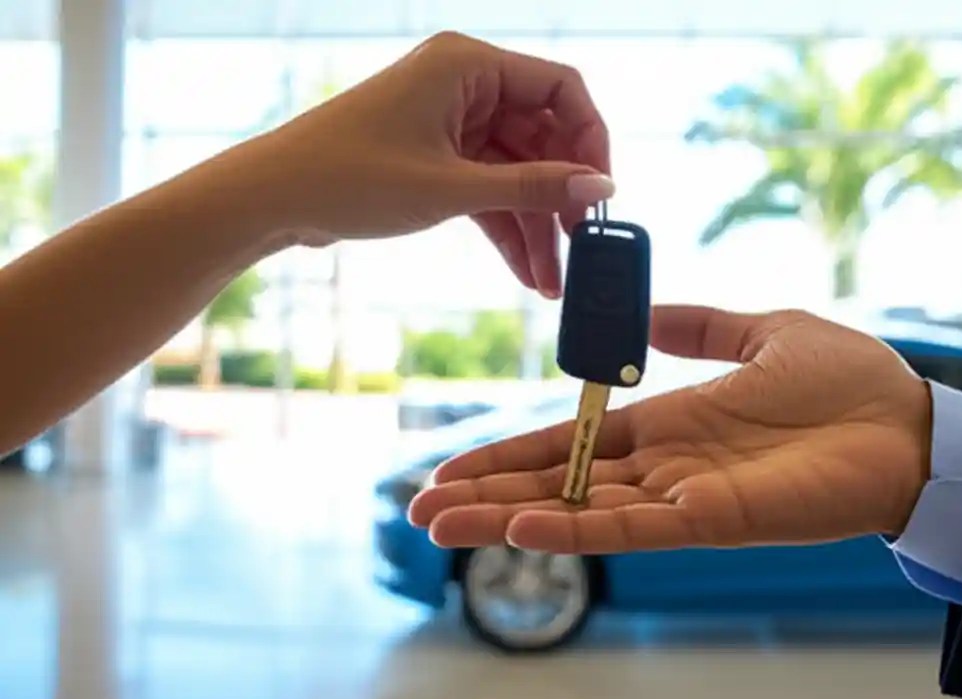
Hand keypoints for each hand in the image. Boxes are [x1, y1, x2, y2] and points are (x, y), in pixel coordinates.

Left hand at [223, 31, 612, 297]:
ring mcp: (451, 122)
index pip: (561, 88)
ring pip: (517, 173)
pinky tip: (528, 272)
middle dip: (561, 199)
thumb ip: (534, 188)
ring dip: (536, 226)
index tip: (602, 193)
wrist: (271, 199)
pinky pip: (490, 190)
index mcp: (468, 64)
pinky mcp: (437, 157)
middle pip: (543, 138)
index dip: (591, 140)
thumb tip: (603, 188)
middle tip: (581, 251)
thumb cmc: (348, 177)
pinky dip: (507, 228)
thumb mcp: (452, 188)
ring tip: (552, 283)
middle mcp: (464, 85)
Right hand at [407, 305, 934, 553]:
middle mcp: (665, 467)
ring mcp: (685, 498)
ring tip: (441, 525)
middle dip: (489, 494)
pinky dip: (577, 530)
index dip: (511, 454)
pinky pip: (634, 530)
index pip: (571, 442)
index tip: (453, 464)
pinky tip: (525, 528)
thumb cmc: (851, 381)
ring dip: (510, 519)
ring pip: (580, 513)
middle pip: (558, 484)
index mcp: (670, 423)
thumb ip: (700, 328)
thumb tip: (646, 316)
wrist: (912, 423)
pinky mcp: (715, 520)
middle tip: (420, 507)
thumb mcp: (762, 333)